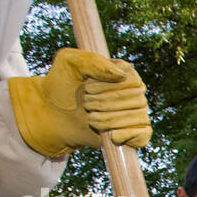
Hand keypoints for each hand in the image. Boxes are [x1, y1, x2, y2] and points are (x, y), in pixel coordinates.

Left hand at [8, 48, 150, 157]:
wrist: (54, 115)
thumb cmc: (62, 85)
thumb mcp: (69, 62)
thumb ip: (92, 61)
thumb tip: (121, 75)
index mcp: (124, 72)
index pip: (132, 81)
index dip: (110, 87)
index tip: (87, 88)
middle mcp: (134, 92)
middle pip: (136, 100)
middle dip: (106, 104)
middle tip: (86, 104)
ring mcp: (136, 113)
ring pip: (138, 117)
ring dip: (110, 120)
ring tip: (91, 118)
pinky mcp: (134, 133)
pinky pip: (143, 135)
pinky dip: (126, 135)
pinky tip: (110, 135)